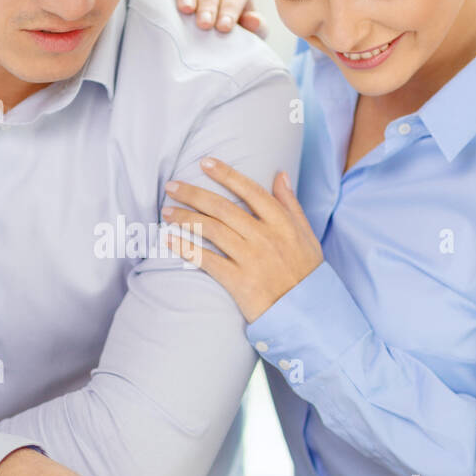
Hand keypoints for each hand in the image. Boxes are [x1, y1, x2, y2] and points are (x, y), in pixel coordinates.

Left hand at [161, 157, 322, 322]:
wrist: (308, 313)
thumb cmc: (306, 272)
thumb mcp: (307, 234)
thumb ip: (290, 204)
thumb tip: (280, 174)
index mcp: (282, 223)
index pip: (250, 191)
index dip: (226, 174)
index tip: (204, 163)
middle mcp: (265, 237)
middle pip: (223, 208)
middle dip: (193, 194)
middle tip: (171, 186)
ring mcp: (251, 259)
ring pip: (212, 230)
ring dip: (186, 218)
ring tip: (167, 211)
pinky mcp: (239, 282)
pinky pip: (208, 260)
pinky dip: (187, 248)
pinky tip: (170, 240)